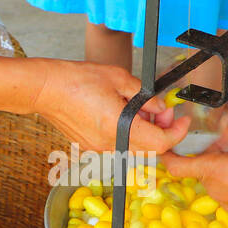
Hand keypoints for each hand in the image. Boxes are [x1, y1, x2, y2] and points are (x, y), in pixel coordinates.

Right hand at [32, 61, 191, 154]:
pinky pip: (118, 144)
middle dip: (162, 130)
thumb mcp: (119, 78)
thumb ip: (144, 97)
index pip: (160, 143)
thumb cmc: (76, 80)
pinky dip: (128, 132)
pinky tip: (122, 114)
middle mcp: (110, 143)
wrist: (45, 89)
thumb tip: (159, 108)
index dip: (177, 132)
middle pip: (149, 149)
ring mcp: (99, 147)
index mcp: (119, 127)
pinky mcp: (90, 146)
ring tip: (140, 109)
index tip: (183, 120)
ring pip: (134, 147)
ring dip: (145, 132)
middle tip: (161, 110)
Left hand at [161, 118, 227, 227]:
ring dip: (222, 168)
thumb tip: (225, 121)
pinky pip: (226, 192)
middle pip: (200, 169)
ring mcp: (225, 202)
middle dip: (209, 155)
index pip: (177, 166)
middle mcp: (216, 188)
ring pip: (214, 180)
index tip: (166, 147)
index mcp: (217, 170)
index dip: (167, 156)